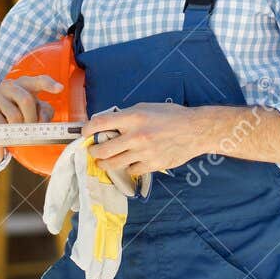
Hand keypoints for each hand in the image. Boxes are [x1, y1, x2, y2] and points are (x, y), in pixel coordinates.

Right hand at [0, 75, 63, 166]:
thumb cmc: (17, 116)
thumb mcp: (34, 112)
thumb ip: (44, 112)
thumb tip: (42, 120)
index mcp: (24, 84)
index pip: (38, 81)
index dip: (49, 84)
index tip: (60, 89)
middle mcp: (9, 86)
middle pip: (27, 100)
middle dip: (32, 119)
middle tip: (32, 130)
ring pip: (15, 116)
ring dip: (20, 129)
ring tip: (19, 132)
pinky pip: (2, 124)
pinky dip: (7, 132)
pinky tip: (6, 131)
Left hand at [85, 103, 208, 180]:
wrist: (195, 130)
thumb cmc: (171, 116)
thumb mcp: (146, 108)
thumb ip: (127, 116)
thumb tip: (110, 124)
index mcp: (133, 117)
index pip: (100, 123)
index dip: (87, 129)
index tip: (84, 133)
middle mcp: (135, 136)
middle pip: (102, 149)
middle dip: (93, 152)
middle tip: (93, 151)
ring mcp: (143, 152)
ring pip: (113, 164)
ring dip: (104, 164)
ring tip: (103, 162)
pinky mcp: (152, 165)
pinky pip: (131, 170)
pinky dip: (128, 168)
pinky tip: (129, 163)